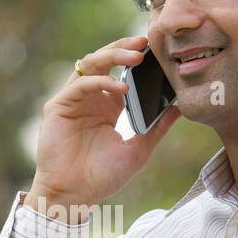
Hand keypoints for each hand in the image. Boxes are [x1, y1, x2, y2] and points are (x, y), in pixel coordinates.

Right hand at [26, 35, 181, 213]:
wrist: (75, 195)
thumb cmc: (102, 177)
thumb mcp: (138, 150)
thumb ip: (157, 128)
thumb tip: (180, 109)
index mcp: (107, 106)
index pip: (121, 71)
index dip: (136, 58)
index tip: (157, 51)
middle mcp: (90, 99)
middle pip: (105, 60)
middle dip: (125, 47)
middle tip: (145, 42)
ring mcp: (73, 100)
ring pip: (91, 64)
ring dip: (113, 56)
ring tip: (136, 57)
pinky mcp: (58, 106)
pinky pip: (80, 84)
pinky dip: (102, 82)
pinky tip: (121, 87)